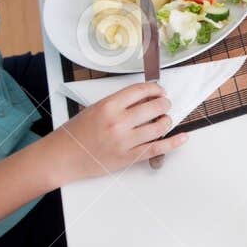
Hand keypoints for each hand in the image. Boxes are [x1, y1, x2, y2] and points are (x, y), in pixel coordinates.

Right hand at [47, 82, 183, 180]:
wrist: (63, 157)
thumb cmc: (76, 133)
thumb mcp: (94, 109)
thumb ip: (117, 104)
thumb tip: (143, 98)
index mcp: (108, 106)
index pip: (139, 91)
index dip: (154, 88)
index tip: (159, 90)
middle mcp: (118, 122)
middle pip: (153, 107)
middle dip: (164, 104)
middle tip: (165, 104)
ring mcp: (124, 141)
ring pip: (158, 127)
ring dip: (167, 120)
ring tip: (166, 118)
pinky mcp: (128, 158)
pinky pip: (157, 148)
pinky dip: (173, 142)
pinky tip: (183, 137)